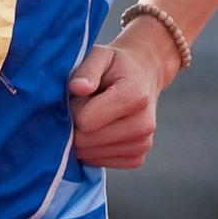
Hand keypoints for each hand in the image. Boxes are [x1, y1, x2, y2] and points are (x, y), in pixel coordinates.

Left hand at [67, 40, 168, 167]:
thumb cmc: (115, 65)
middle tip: (84, 106)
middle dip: (75, 125)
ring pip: (90, 155)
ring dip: (83, 138)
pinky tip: (100, 130)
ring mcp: (143, 144)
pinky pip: (101, 163)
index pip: (85, 120)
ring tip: (95, 116)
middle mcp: (143, 124)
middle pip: (86, 141)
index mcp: (134, 96)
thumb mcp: (100, 56)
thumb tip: (77, 87)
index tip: (80, 95)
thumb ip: (87, 70)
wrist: (144, 75)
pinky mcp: (137, 158)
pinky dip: (92, 149)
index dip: (73, 108)